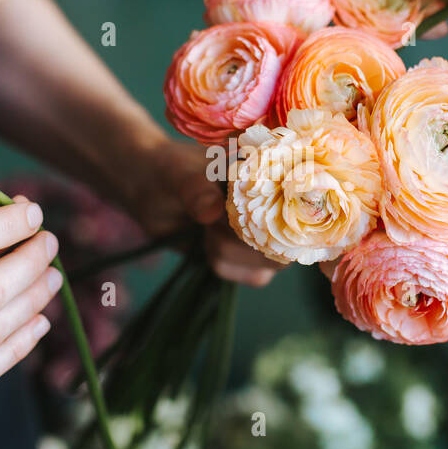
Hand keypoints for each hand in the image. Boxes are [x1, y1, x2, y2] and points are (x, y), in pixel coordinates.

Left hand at [131, 139, 280, 287]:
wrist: (150, 191)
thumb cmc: (169, 172)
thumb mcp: (178, 175)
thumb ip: (196, 191)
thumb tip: (213, 212)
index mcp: (271, 173)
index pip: (296, 202)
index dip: (274, 217)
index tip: (235, 219)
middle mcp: (279, 205)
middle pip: (286, 241)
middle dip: (242, 240)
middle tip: (210, 222)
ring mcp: (270, 234)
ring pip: (269, 264)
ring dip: (228, 252)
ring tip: (206, 228)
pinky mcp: (254, 257)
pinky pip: (255, 276)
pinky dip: (226, 265)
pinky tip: (207, 243)